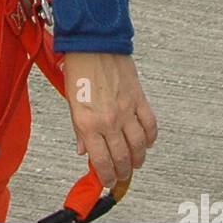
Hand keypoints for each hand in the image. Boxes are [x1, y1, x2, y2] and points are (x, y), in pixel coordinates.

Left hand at [61, 52, 157, 188]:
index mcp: (88, 122)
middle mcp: (108, 120)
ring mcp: (126, 111)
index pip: (100, 161)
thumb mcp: (71, 101)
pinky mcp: (139, 99)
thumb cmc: (79, 67)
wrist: (93, 42)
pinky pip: (150, 126)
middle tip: (121, 175)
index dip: (105, 176)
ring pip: (139, 146)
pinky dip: (151, 138)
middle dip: (122, 172)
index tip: (106, 180)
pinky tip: (147, 141)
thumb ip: (79, 129)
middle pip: (122, 158)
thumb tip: (83, 149)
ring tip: (135, 162)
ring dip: (138, 159)